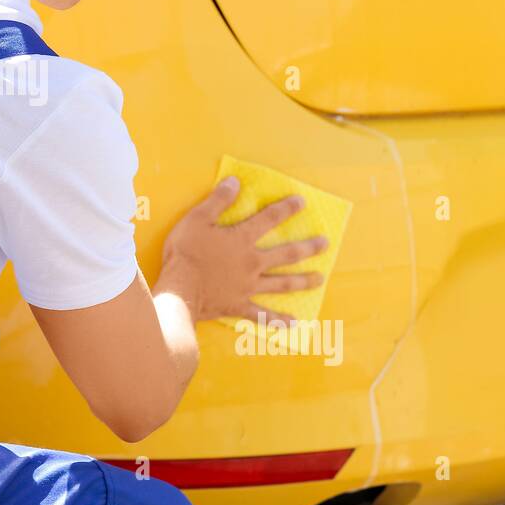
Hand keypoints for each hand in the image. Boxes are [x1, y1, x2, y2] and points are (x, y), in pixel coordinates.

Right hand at [157, 176, 328, 326]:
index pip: (269, 219)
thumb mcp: (197, 219)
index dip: (286, 209)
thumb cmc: (185, 252)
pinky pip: (262, 314)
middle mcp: (252, 263)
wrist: (179, 291)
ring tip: (320, 279)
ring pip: (281, 284)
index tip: (301, 202)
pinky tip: (293, 323)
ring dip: (302, 281)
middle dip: (307, 247)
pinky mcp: (239, 305)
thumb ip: (217, 201)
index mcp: (242, 240)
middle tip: (325, 244)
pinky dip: (278, 319)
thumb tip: (235, 182)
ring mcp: (248, 287)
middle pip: (286, 254)